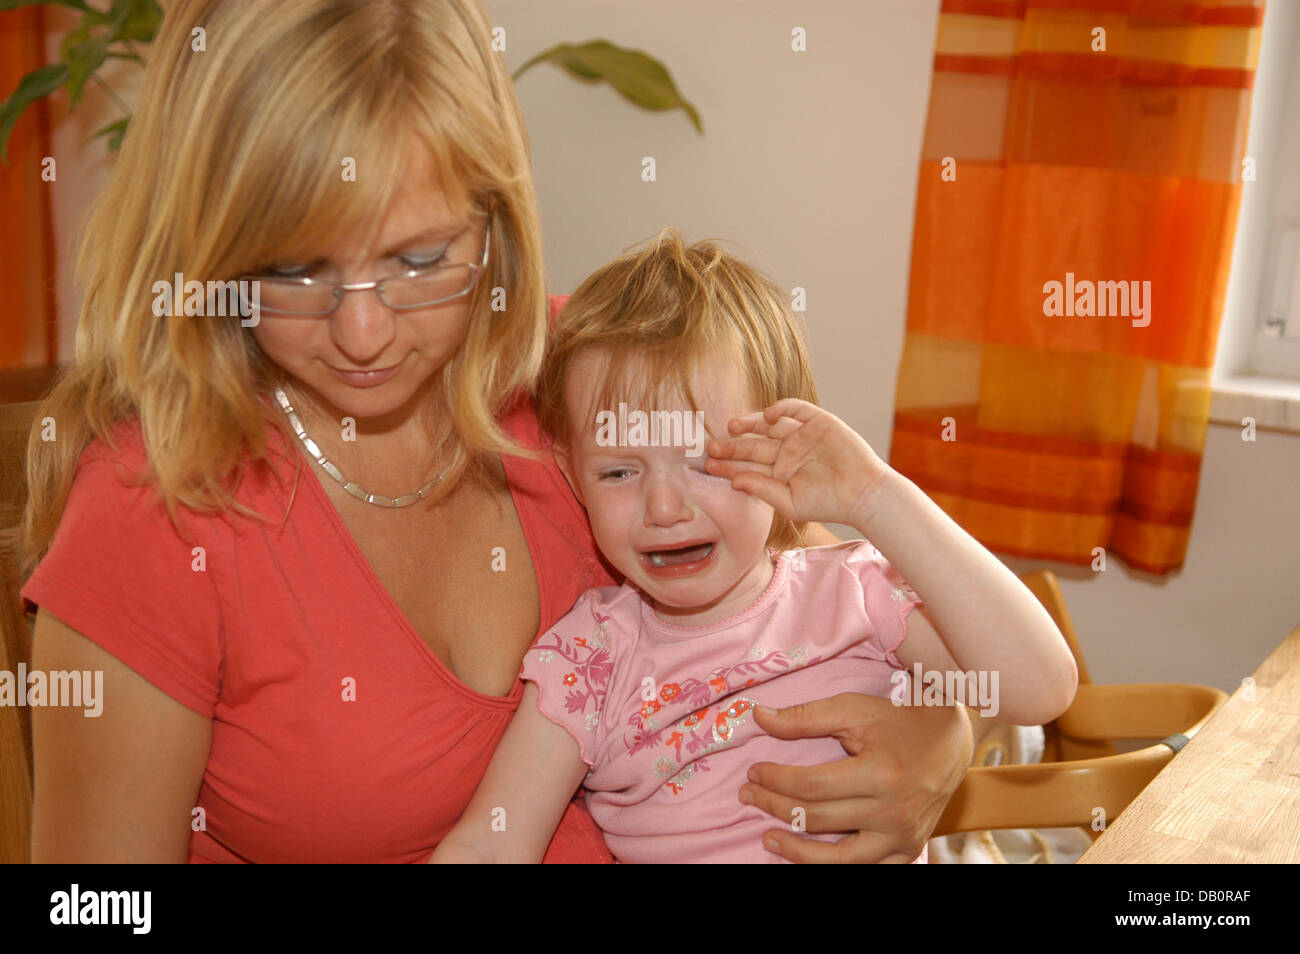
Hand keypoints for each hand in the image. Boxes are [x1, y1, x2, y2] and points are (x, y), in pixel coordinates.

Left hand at [706, 398, 891, 529]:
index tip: (710, 465)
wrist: (863, 494)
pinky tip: (765, 417)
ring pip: (770, 425)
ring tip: (731, 427)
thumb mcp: (790, 502)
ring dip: (750, 424)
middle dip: (733, 446)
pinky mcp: (818, 422)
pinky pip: (796, 409)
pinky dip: (780, 408)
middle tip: (712, 447)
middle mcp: (788, 451)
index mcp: (780, 472)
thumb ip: (762, 489)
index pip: (748, 465)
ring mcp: (802, 435)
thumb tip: (734, 481)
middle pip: (754, 444)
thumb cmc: (828, 504)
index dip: (729, 464)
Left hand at [740, 693, 972, 862]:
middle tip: (749, 796)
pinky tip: (809, 858)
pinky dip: (834, 867)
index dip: (775, 780)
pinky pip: (867, 870)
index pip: (811, 785)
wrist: (952, 741)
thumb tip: (759, 717)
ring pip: (840, 858)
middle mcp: (894, 811)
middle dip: (775, 807)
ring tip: (769, 839)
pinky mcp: (909, 849)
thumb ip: (805, 717)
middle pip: (819, 818)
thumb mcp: (854, 709)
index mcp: (880, 774)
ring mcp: (903, 836)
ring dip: (797, 852)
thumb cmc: (898, 720)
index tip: (753, 772)